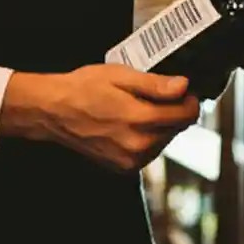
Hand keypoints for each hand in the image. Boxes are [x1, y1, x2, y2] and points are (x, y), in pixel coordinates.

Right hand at [0, 64, 199, 172]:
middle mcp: (138, 146)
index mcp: (140, 120)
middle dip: (173, 112)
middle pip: (176, 129)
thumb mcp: (120, 76)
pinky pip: (149, 152)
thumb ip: (155, 85)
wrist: (54, 111)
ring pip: (164, 141)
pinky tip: (130, 125)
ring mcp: (131, 160)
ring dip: (160, 126)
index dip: (189, 100)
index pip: (185, 115)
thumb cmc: (84, 89)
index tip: (183, 90)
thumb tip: (183, 87)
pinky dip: (147, 138)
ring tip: (137, 109)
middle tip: (154, 95)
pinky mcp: (124, 168)